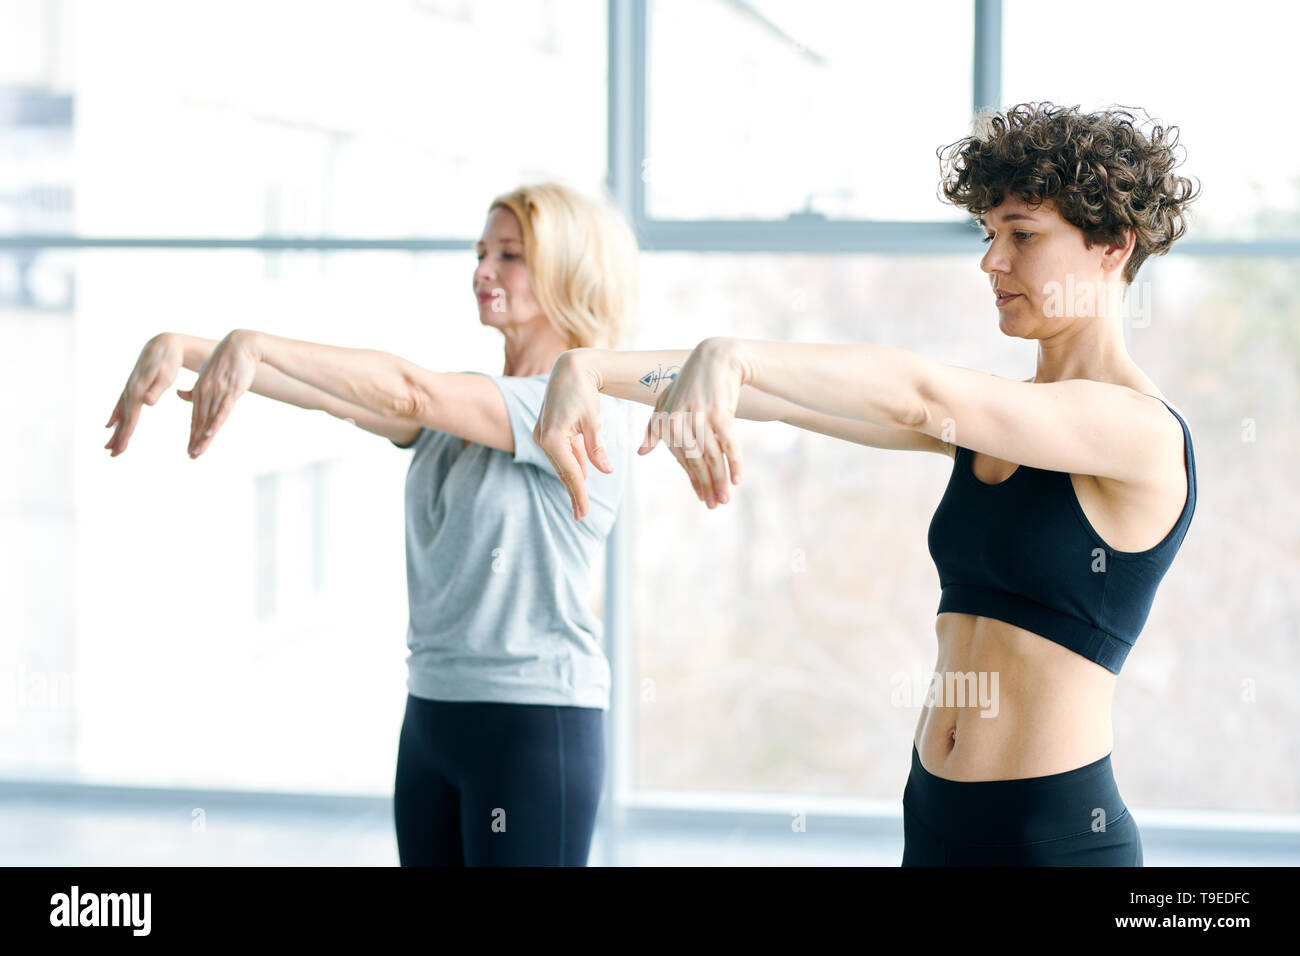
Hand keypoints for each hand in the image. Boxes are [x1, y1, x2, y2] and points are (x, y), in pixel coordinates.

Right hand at [104, 334, 184, 456]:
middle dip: (118, 437)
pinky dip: (115, 417)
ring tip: (109, 446)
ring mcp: (129, 389)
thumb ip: (156, 389)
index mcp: (138, 391)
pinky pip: (121, 406)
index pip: (131, 417)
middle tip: (113, 454)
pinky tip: (110, 425)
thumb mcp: (166, 375)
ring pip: (121, 414)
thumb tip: (147, 402)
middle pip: (124, 419)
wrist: (163, 344)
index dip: (126, 433)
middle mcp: (130, 391)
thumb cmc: (168, 361)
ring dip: (116, 431)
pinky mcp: (132, 387)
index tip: (121, 449)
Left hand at [179, 329, 260, 457]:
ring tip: (197, 452)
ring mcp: (218, 392)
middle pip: (200, 421)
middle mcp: (206, 393)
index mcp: (200, 391)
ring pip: (209, 419)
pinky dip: (215, 423)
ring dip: (203, 438)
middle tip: (191, 456)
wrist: (240, 346)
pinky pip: (222, 411)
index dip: (193, 434)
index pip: (196, 417)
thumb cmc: (225, 361)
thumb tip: (180, 395)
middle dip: (195, 440)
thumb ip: (195, 388)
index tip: (190, 448)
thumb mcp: (207, 375)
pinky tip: (209, 435)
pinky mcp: (231, 391)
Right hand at [533, 350, 612, 521]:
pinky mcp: (545, 429)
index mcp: (552, 438)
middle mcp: (542, 438)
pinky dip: (572, 463)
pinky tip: (580, 475)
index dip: (578, 495)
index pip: (570, 473)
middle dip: (574, 492)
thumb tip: (605, 471)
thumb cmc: (583, 391)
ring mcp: (541, 434)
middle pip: (563, 471)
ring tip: (581, 501)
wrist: (571, 368)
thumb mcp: (593, 422)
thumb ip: (597, 449)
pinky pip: (561, 452)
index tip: (584, 513)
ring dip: (573, 479)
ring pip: (561, 462)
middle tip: (582, 515)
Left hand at [638, 337, 745, 508]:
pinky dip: (734, 463)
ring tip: (725, 499)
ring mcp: (701, 418)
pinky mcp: (720, 414)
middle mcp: (681, 422)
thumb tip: (641, 453)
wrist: (716, 359)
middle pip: (696, 462)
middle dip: (706, 486)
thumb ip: (654, 428)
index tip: (702, 497)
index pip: (682, 459)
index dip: (693, 480)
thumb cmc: (691, 383)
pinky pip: (728, 444)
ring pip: (711, 457)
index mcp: (666, 423)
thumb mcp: (666, 402)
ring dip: (720, 480)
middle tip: (714, 505)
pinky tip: (738, 479)